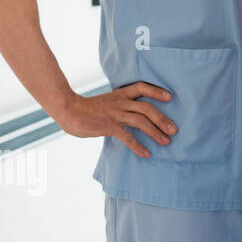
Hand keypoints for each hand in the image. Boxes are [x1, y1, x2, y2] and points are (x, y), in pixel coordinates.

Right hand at [56, 82, 176, 158]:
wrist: (67, 109)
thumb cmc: (86, 108)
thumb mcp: (106, 101)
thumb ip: (119, 106)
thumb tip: (131, 115)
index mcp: (120, 94)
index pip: (142, 87)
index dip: (157, 91)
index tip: (170, 97)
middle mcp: (121, 102)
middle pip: (147, 108)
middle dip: (163, 119)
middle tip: (174, 130)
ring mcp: (115, 114)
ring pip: (141, 121)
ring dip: (156, 132)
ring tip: (167, 142)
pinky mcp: (109, 126)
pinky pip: (128, 137)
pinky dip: (138, 146)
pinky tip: (146, 154)